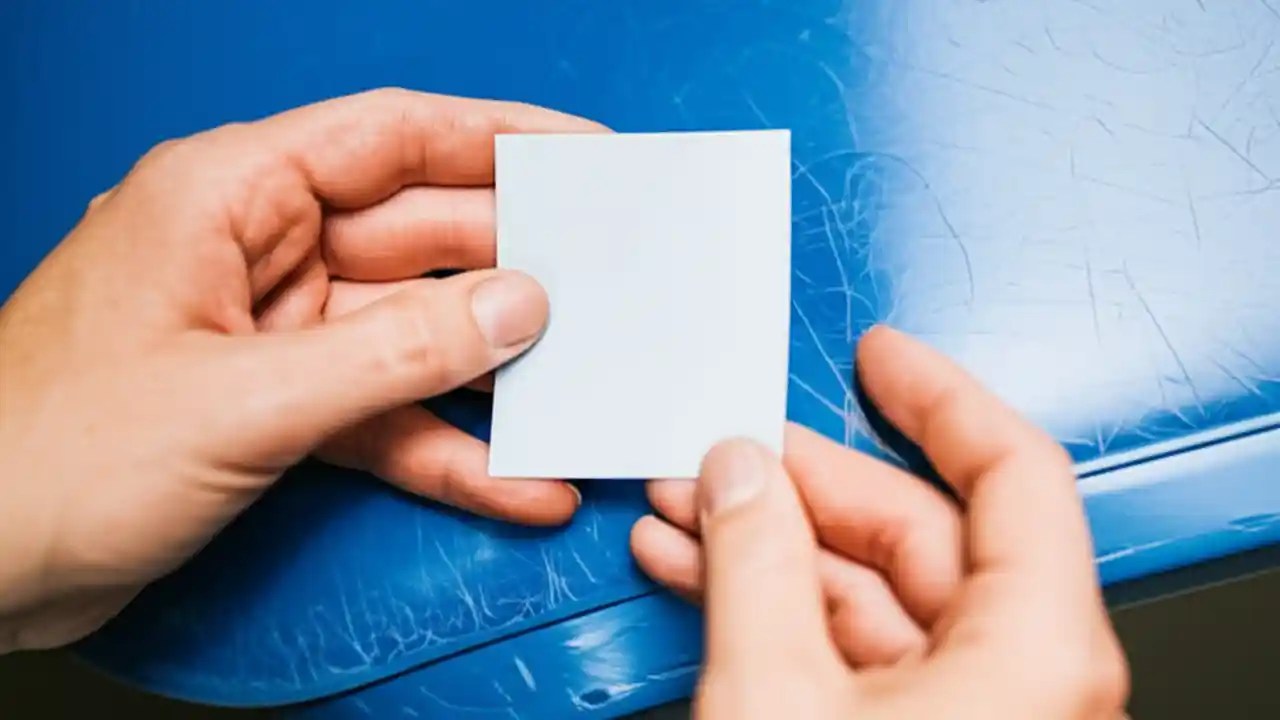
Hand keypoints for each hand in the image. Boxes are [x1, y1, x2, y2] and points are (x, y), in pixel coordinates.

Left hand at [0, 89, 601, 651]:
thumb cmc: (52, 457)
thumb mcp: (244, 398)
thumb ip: (395, 353)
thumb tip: (519, 308)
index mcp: (227, 195)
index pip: (389, 137)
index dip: (499, 140)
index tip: (587, 161)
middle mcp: (256, 250)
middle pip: (418, 238)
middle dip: (514, 271)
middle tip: (615, 290)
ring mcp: (270, 333)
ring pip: (411, 335)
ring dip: (491, 377)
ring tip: (582, 395)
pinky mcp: (275, 408)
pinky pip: (382, 414)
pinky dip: (443, 451)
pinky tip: (512, 484)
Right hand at [631, 327, 1129, 717]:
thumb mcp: (775, 695)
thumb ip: (755, 565)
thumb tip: (738, 473)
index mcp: (1036, 648)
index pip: (1013, 471)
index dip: (940, 397)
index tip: (881, 354)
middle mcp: (1024, 674)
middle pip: (922, 530)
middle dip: (804, 484)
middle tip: (728, 450)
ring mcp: (972, 710)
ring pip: (874, 591)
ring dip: (771, 547)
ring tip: (685, 509)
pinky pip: (853, 648)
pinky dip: (777, 610)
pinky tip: (700, 573)